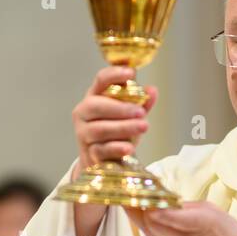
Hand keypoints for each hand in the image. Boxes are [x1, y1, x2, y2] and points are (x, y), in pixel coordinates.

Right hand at [70, 67, 157, 235]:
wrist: (103, 162)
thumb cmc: (117, 133)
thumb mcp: (130, 116)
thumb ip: (141, 103)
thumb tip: (152, 90)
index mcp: (94, 97)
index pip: (100, 80)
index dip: (114, 74)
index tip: (131, 73)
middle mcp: (84, 113)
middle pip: (97, 106)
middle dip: (120, 108)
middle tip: (141, 111)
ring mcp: (83, 134)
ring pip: (100, 129)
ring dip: (123, 127)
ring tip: (143, 126)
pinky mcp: (88, 154)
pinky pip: (101, 150)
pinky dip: (116, 148)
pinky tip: (130, 148)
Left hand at [125, 201, 236, 235]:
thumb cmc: (232, 235)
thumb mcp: (214, 212)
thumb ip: (187, 207)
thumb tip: (164, 201)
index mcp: (202, 225)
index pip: (168, 216)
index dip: (149, 206)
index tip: (137, 192)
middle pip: (153, 226)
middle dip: (139, 210)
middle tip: (130, 194)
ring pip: (152, 235)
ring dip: (142, 220)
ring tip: (132, 204)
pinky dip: (152, 230)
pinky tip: (148, 220)